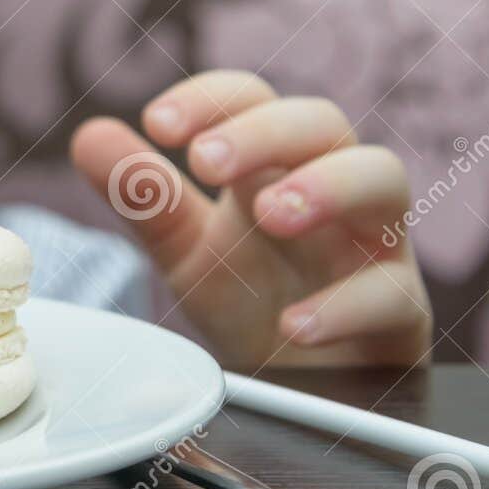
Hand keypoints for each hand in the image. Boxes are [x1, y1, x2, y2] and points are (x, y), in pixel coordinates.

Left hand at [70, 69, 430, 368]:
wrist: (297, 389)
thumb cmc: (251, 300)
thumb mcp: (183, 247)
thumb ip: (142, 196)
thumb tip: (89, 135)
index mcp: (271, 166)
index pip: (252, 99)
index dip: (211, 98)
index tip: (156, 123)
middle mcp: (329, 189)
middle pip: (321, 122)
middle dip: (264, 132)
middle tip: (205, 162)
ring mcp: (371, 245)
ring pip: (383, 180)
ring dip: (327, 187)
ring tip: (269, 215)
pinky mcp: (400, 311)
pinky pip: (392, 294)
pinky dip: (343, 306)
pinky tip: (294, 324)